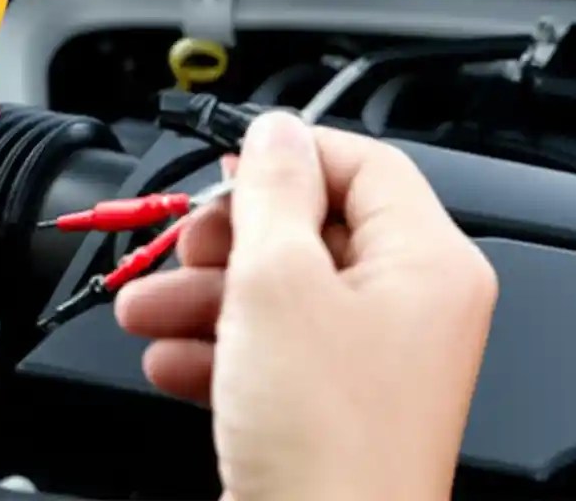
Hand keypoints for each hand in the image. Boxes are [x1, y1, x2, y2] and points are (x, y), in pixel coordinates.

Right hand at [117, 112, 497, 500]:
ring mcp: (374, 364)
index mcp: (428, 264)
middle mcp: (413, 311)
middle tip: (184, 246)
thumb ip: (272, 192)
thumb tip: (276, 131)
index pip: (365, 166)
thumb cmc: (325, 443)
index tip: (230, 166)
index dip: (292, 155)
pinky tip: (170, 362)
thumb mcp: (278, 285)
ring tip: (147, 311)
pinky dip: (220, 352)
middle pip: (315, 231)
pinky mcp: (335, 410)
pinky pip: (276, 354)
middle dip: (230, 239)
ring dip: (206, 298)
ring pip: (283, 296)